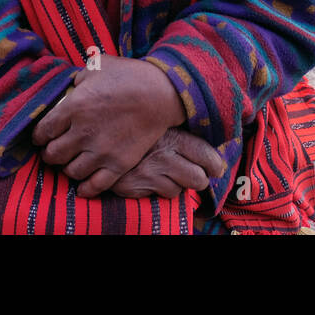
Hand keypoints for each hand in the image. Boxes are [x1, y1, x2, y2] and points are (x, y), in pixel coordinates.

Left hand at [32, 56, 185, 196]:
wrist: (162, 93)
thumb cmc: (129, 75)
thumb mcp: (97, 66)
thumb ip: (77, 78)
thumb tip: (69, 87)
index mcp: (74, 107)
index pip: (43, 131)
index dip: (38, 135)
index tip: (41, 136)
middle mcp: (83, 133)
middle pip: (52, 154)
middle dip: (49, 153)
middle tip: (53, 150)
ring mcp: (101, 151)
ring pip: (70, 172)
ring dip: (66, 168)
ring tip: (69, 163)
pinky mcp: (119, 164)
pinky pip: (95, 186)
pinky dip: (85, 189)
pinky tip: (82, 186)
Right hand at [110, 128, 226, 198]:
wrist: (99, 130)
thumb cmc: (135, 122)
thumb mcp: (159, 119)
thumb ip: (181, 128)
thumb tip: (209, 147)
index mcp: (173, 135)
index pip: (206, 156)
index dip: (214, 165)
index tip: (214, 167)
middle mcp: (164, 154)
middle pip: (199, 179)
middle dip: (198, 178)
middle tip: (194, 173)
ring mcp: (150, 172)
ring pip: (180, 190)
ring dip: (176, 184)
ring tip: (167, 172)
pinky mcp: (136, 185)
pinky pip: (161, 195)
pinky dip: (160, 189)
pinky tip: (152, 177)